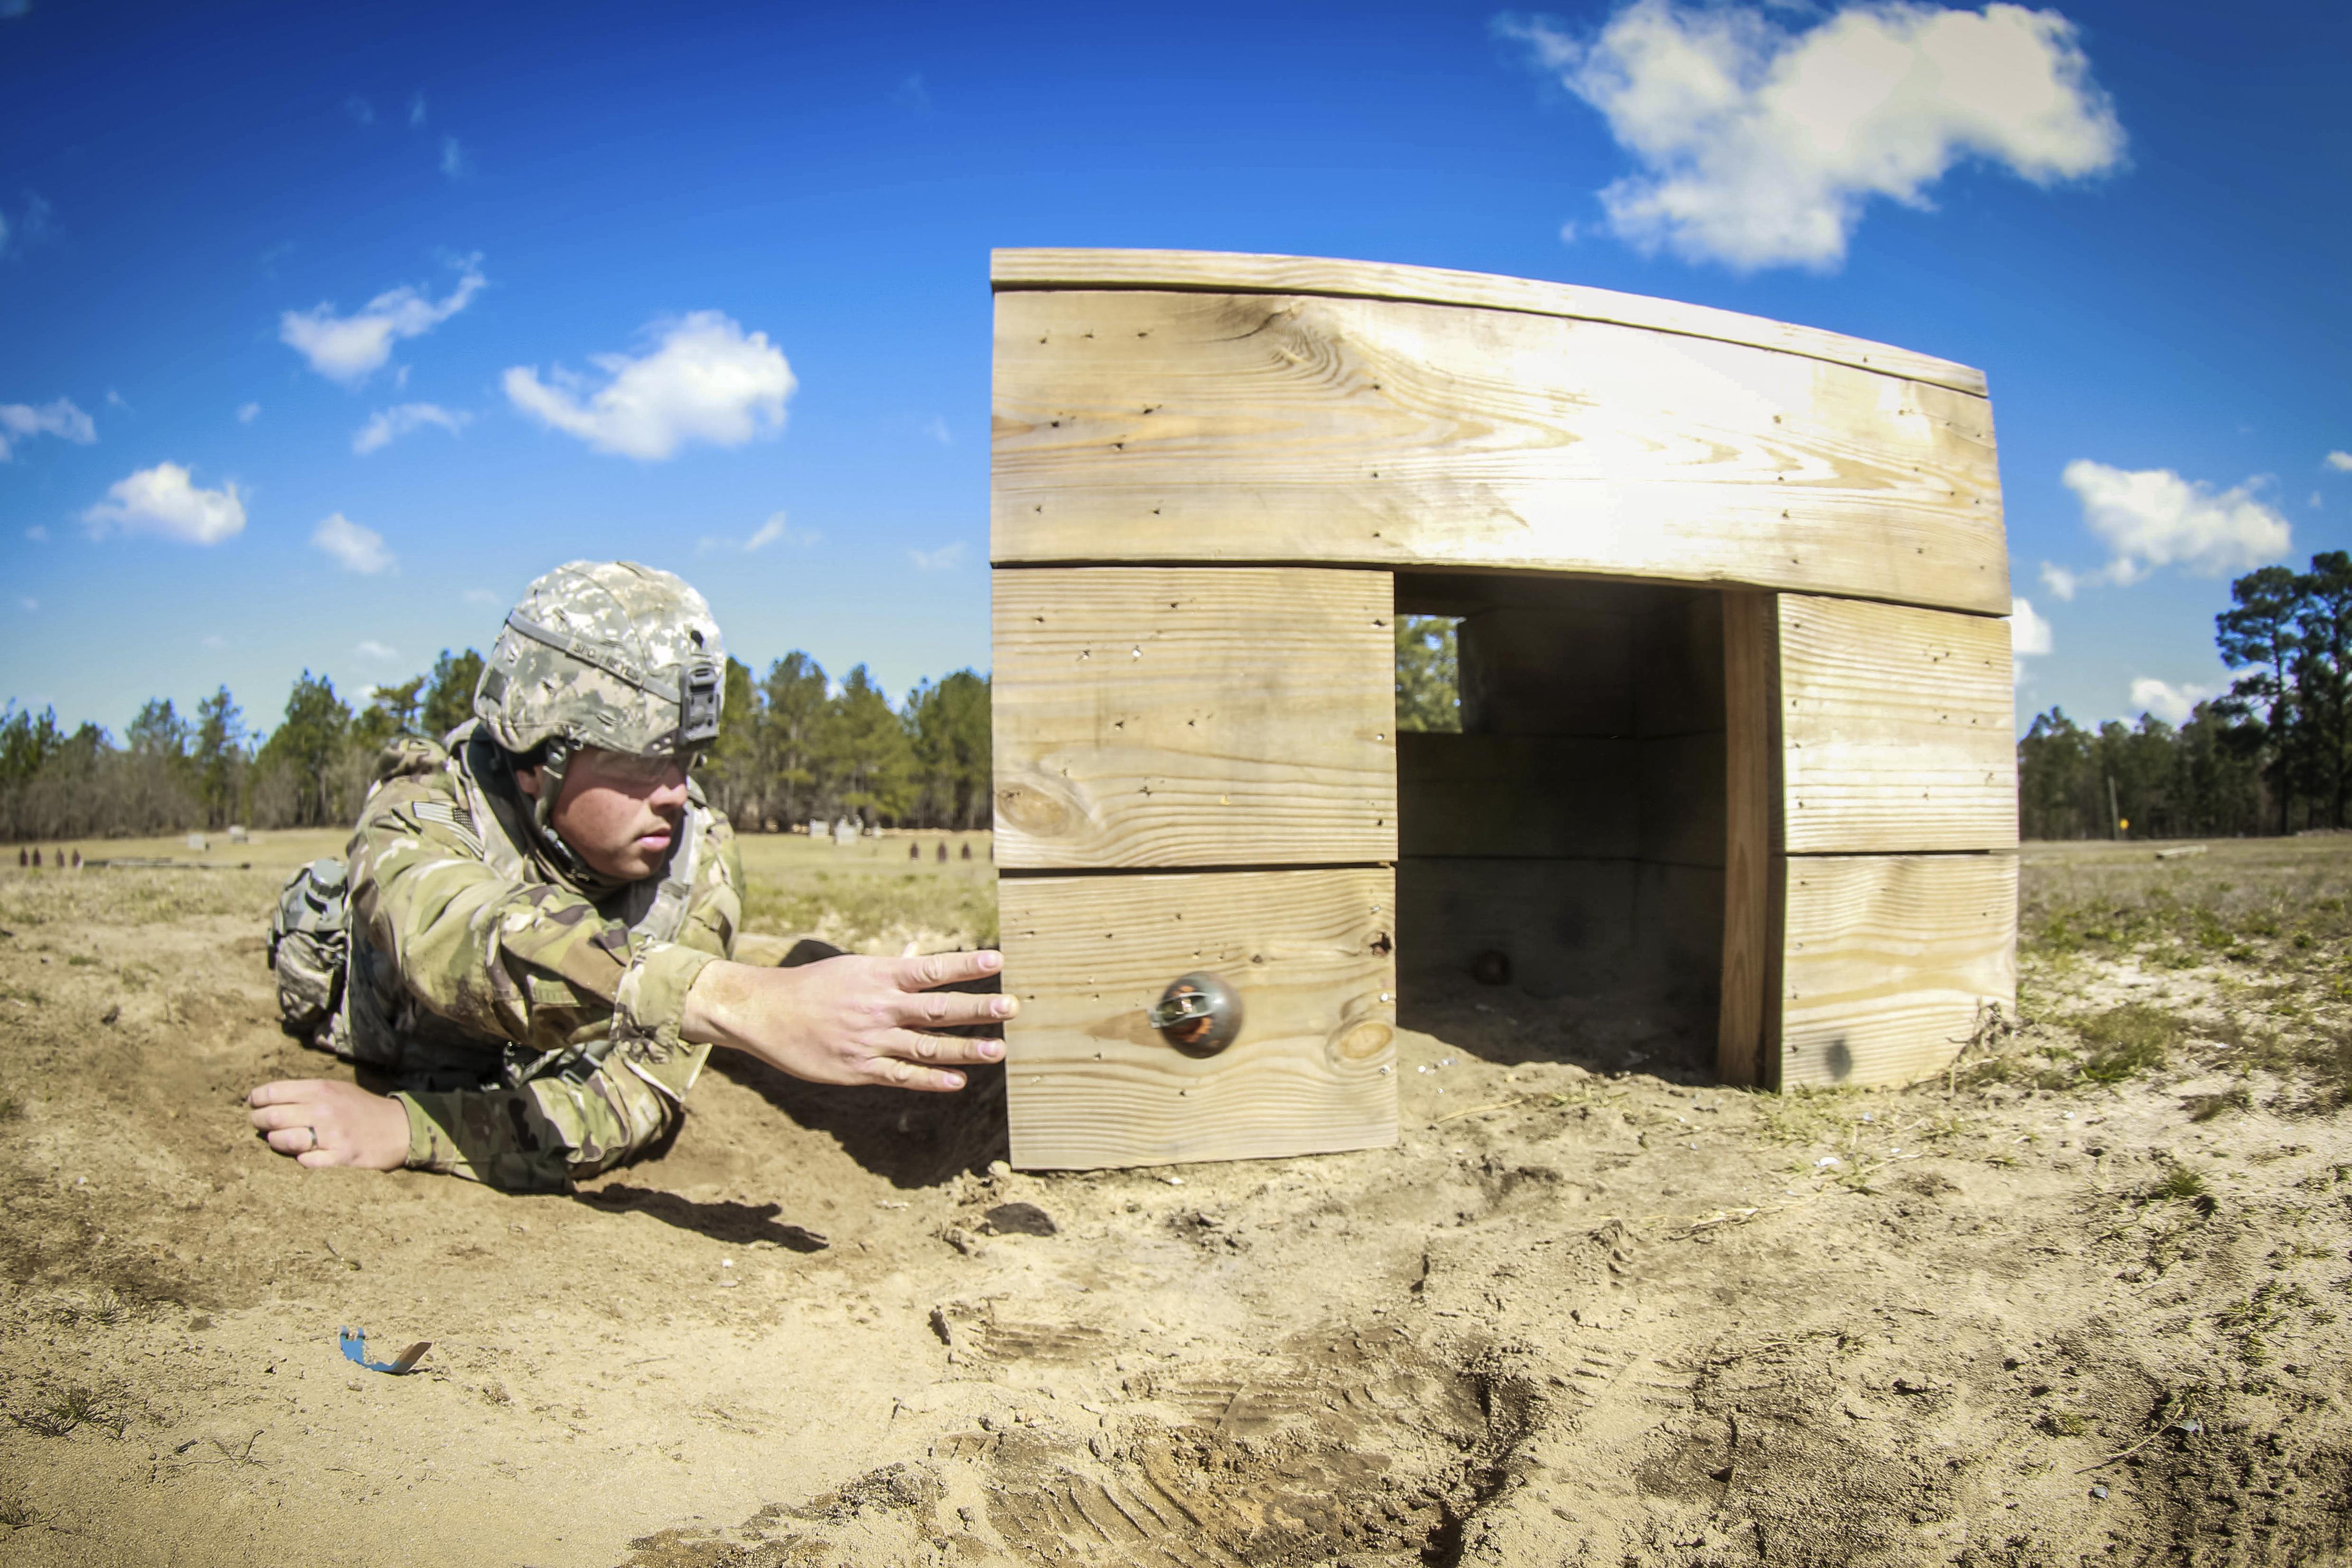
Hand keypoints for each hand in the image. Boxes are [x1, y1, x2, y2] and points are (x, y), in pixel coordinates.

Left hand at [246, 1080, 411, 1169]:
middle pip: (272, 1116)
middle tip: (260, 1124)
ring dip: (276, 1142)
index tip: (253, 1104)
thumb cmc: (362, 1108)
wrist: (399, 1128)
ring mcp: (331, 1134)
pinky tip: (305, 1154)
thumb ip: (305, 1092)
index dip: (256, 1099)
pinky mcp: (340, 1156)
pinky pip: (305, 1161)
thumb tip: (266, 1098)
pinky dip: (300, 1158)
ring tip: (280, 1140)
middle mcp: (323, 1109)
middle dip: (259, 1121)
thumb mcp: (336, 1089)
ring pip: (282, 1140)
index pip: (272, 1092)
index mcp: (321, 1089)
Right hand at [683, 950, 1014, 1091]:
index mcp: (879, 976)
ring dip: (965, 1049)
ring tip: (999, 1049)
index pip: (931, 968)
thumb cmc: (812, 987)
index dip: (966, 965)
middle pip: (937, 1008)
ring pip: (926, 1046)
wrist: (763, 1012)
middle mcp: (879, 1006)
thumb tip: (919, 956)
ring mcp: (870, 1039)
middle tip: (1013, 1006)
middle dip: (978, 1008)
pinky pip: (901, 1076)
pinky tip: (957, 1082)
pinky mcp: (858, 1068)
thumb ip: (891, 969)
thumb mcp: (853, 969)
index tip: (998, 960)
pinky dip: (931, 1080)